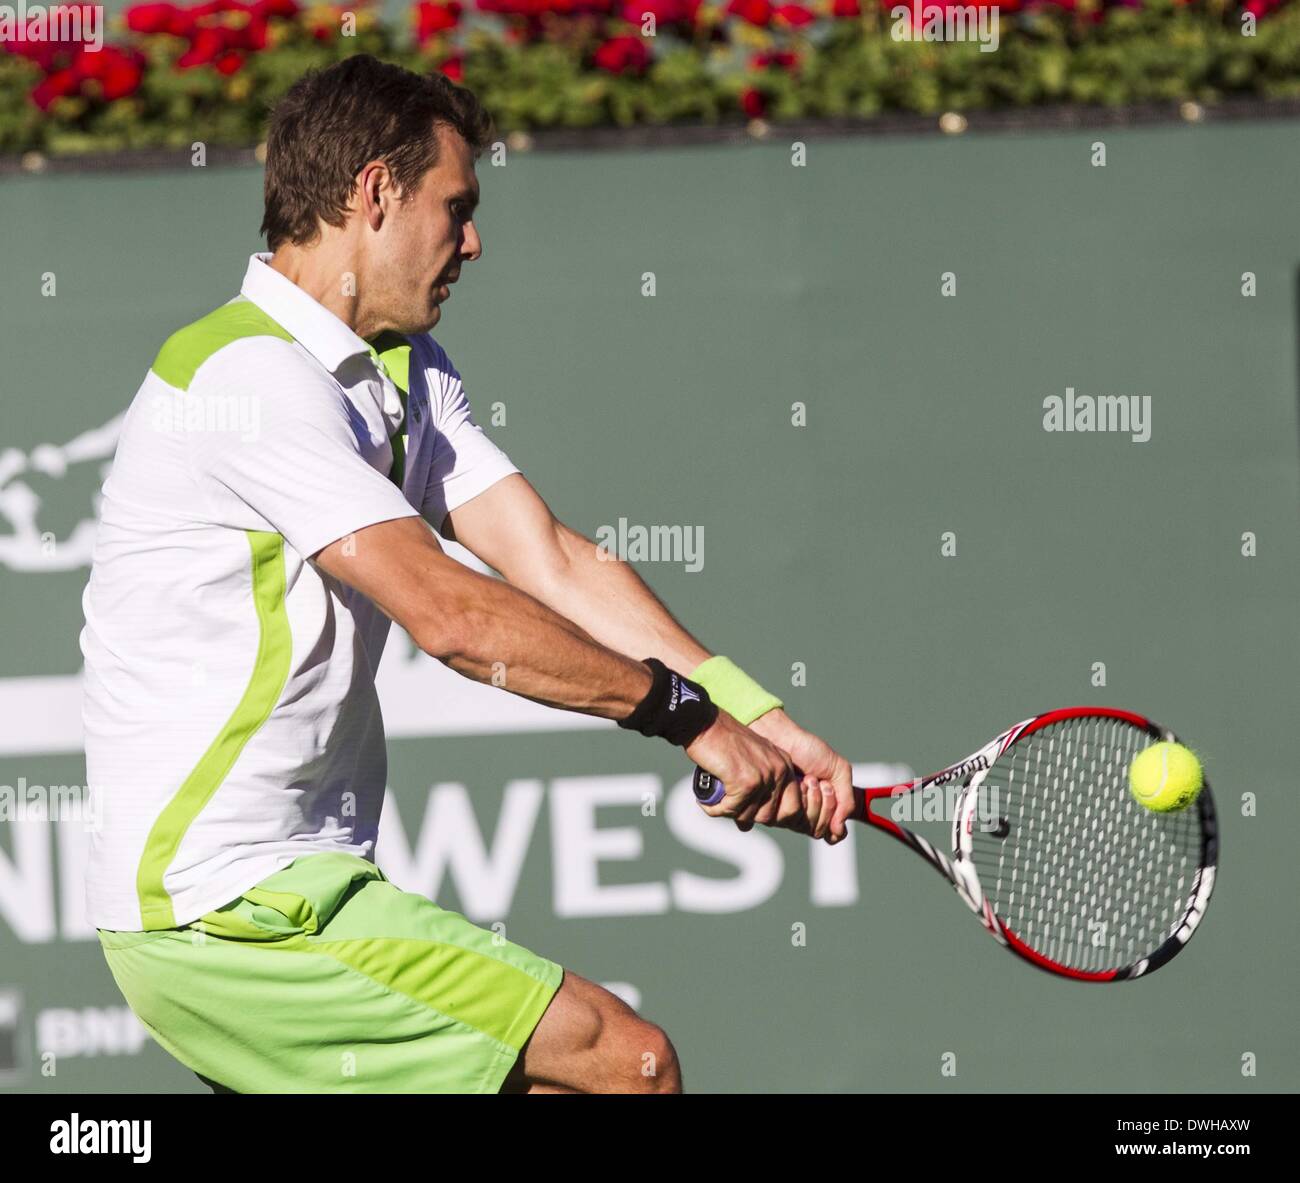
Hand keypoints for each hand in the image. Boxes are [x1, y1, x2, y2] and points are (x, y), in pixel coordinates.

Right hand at [685, 712, 807, 831]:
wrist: (704, 724)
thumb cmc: (721, 742)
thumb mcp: (746, 764)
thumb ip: (754, 792)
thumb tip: (747, 828)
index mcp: (784, 764)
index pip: (792, 807)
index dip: (768, 814)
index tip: (747, 808)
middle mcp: (779, 770)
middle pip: (770, 816)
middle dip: (746, 815)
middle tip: (727, 806)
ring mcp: (764, 777)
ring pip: (750, 816)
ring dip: (728, 812)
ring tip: (715, 801)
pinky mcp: (746, 782)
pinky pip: (732, 810)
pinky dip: (716, 809)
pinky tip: (707, 802)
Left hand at [750, 709, 854, 843]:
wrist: (783, 737)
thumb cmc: (809, 750)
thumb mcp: (839, 770)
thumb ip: (847, 799)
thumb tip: (841, 829)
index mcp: (823, 806)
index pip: (832, 833)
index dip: (836, 827)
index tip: (838, 809)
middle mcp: (806, 812)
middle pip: (820, 831)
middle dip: (827, 805)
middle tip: (823, 783)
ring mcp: (789, 811)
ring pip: (807, 827)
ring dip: (814, 799)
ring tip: (809, 778)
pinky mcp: (774, 808)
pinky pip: (791, 819)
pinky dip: (801, 798)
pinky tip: (798, 782)